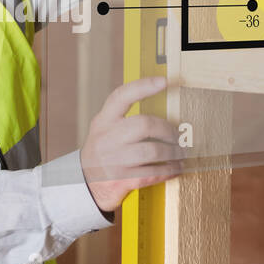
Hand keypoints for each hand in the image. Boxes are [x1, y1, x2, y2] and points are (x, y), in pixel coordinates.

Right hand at [79, 76, 183, 213]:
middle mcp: (107, 139)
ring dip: (173, 153)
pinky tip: (175, 168)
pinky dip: (169, 170)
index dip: (143, 86)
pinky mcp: (121, 181)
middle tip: (178, 135)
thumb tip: (164, 112)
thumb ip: (125, 118)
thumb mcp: (104, 129)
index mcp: (103, 121)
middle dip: (168, 130)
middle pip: (144, 125)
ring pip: (152, 151)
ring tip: (181, 153)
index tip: (164, 81)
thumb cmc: (103, 151)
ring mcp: (113, 161)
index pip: (121, 96)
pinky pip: (152, 174)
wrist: (82, 183)